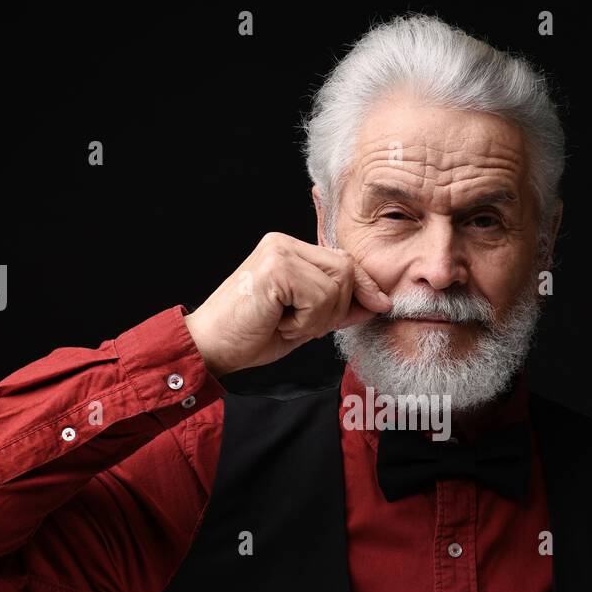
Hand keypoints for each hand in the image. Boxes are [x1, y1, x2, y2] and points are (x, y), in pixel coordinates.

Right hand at [183, 232, 390, 377]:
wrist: (211, 348)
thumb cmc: (251, 335)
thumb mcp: (306, 321)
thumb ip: (338, 307)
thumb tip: (378, 302)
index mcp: (290, 250)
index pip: (344, 260)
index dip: (364, 285)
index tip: (379, 305)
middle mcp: (283, 243)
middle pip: (346, 270)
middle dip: (337, 308)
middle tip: (302, 327)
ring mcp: (279, 252)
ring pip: (336, 285)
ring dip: (318, 318)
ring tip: (286, 324)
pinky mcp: (276, 268)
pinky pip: (320, 297)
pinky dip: (306, 322)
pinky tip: (280, 324)